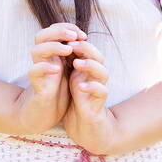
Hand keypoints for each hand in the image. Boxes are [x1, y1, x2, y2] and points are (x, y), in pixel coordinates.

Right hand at [13, 22, 86, 134]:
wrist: (47, 112)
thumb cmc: (58, 89)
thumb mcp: (68, 68)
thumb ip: (72, 53)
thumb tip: (81, 38)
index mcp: (51, 53)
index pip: (52, 30)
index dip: (66, 28)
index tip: (81, 34)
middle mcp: (43, 59)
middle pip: (41, 36)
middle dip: (58, 32)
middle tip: (74, 36)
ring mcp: (39, 71)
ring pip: (36, 50)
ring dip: (53, 47)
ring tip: (68, 50)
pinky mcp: (37, 85)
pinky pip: (34, 72)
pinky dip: (44, 68)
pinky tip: (57, 69)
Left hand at [61, 38, 122, 155]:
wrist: (83, 124)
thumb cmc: (76, 99)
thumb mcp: (70, 77)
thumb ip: (68, 62)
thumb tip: (58, 43)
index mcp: (88, 68)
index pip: (88, 49)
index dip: (79, 41)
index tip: (66, 37)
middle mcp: (95, 76)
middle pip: (98, 56)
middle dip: (86, 48)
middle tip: (72, 45)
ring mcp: (98, 88)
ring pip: (103, 72)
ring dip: (90, 65)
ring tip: (76, 62)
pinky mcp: (98, 103)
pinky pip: (102, 92)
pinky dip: (93, 88)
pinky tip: (81, 86)